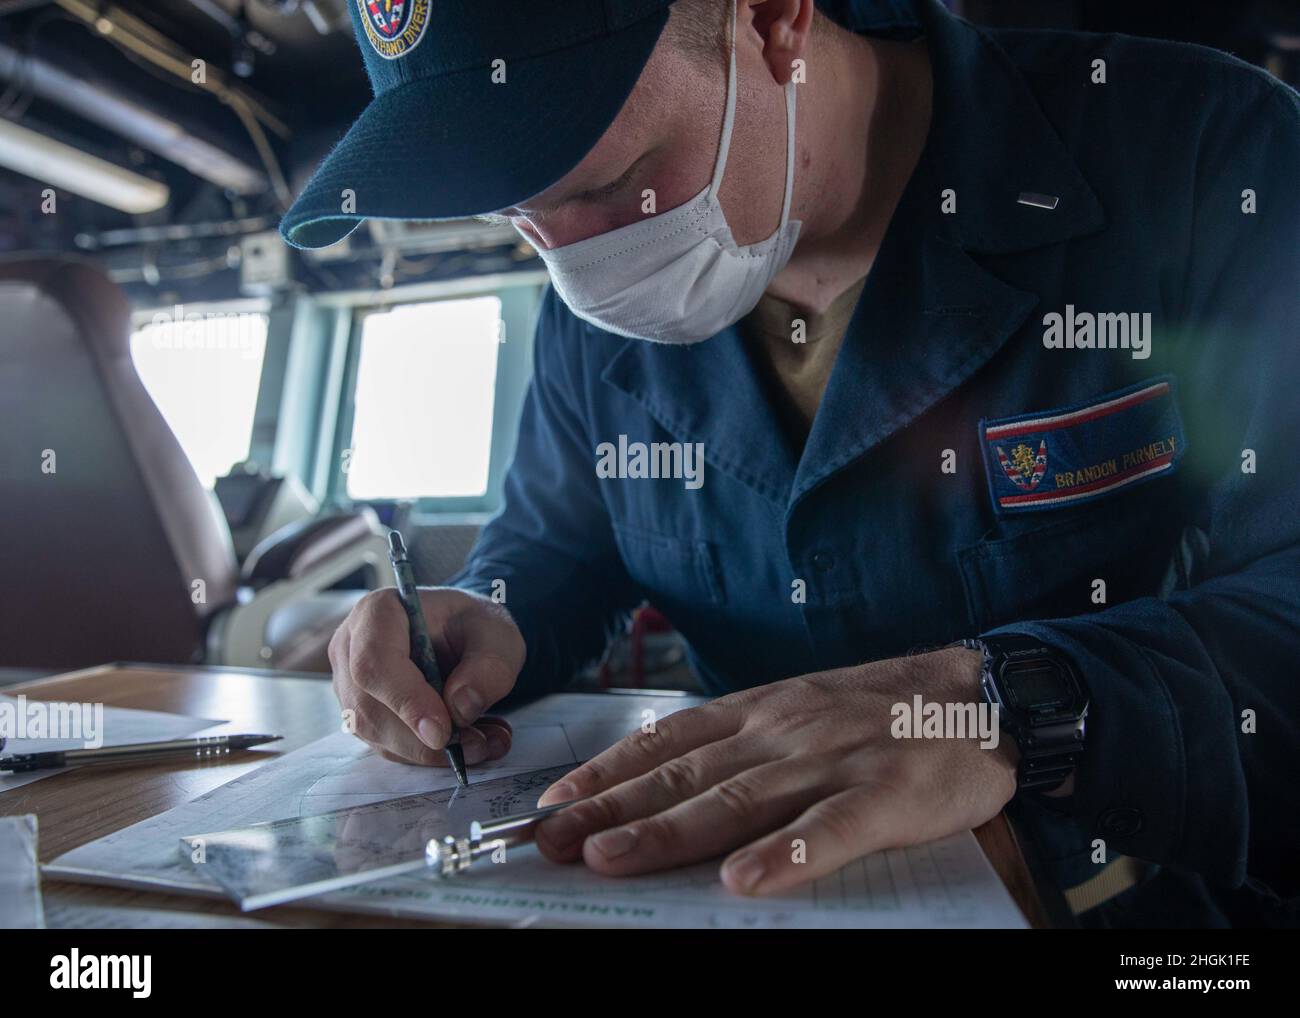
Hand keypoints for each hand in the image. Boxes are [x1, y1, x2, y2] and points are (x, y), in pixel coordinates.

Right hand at [328, 587, 524, 767]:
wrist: (461, 634)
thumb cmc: (472, 626)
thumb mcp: (497, 634)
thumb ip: (489, 666)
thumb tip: (460, 708)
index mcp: (378, 612)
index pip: (374, 661)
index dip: (405, 701)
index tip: (443, 731)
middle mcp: (351, 649)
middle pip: (369, 707)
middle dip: (424, 739)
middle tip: (478, 744)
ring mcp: (350, 685)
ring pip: (378, 735)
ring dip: (432, 752)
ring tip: (485, 742)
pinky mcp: (361, 715)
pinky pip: (388, 746)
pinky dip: (430, 755)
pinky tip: (470, 744)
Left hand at [534, 647, 1016, 894]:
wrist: (978, 693)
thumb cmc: (879, 710)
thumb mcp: (800, 709)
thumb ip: (743, 742)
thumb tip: (671, 780)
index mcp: (760, 710)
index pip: (667, 740)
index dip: (607, 772)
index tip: (555, 802)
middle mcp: (783, 731)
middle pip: (686, 774)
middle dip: (613, 810)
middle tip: (553, 841)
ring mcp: (832, 760)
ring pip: (739, 800)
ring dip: (670, 831)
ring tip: (613, 859)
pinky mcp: (886, 793)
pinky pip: (831, 828)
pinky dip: (786, 855)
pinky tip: (745, 882)